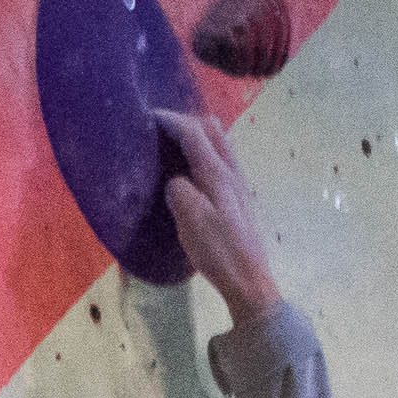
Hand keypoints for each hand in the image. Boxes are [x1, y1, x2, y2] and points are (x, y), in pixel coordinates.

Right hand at [155, 109, 278, 320]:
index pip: (193, 132)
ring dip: (197, 135)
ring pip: (219, 142)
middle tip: (161, 129)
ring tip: (173, 145)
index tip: (148, 118)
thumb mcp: (191, 220)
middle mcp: (231, 171)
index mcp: (217, 173)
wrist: (249, 279)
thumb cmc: (219, 251)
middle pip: (212, 128)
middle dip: (186, 121)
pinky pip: (220, 159)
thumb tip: (176, 180)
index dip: (170, 121)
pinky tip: (190, 171)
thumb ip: (179, 190)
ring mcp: (238, 183)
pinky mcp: (238, 196)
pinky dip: (203, 152)